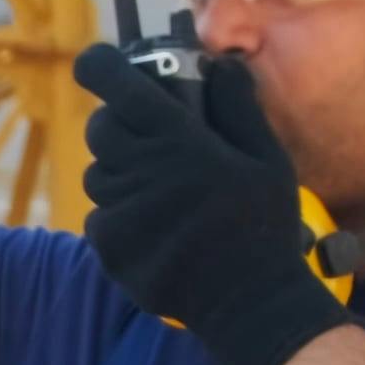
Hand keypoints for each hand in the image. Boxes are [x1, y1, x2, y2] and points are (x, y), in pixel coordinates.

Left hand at [75, 43, 350, 364]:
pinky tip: (157, 230)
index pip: (116, 85)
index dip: (99, 67)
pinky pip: (99, 217)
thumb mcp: (266, 159)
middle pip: (100, 129)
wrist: (247, 300)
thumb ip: (238, 108)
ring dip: (120, 174)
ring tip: (162, 193)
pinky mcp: (108, 247)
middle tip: (147, 138)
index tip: (97, 64)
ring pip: (98, 175)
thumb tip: (220, 65)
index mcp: (177, 141)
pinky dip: (119, 216)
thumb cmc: (262, 223)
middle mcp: (139, 170)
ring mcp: (119, 210)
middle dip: (117, 124)